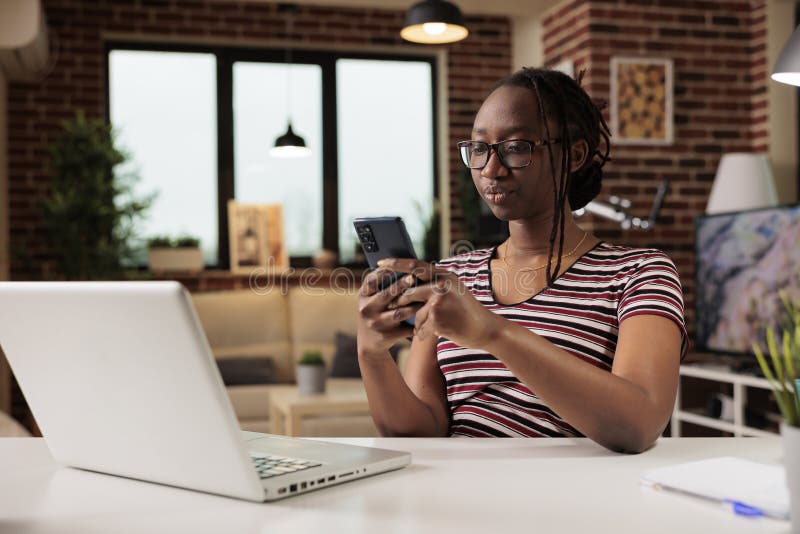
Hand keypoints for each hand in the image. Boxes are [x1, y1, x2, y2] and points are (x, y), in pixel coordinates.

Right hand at [357, 267, 420, 357]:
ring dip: (414, 304)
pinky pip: (406, 327)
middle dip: (401, 285)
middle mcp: (366, 309)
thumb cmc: (376, 312)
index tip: (399, 264)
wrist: (369, 344)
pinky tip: (428, 315)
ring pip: (399, 312)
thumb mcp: (372, 298)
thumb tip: (403, 264)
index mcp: (362, 295)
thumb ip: (382, 284)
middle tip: (414, 277)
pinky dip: (418, 321)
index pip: (372, 280)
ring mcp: (376, 323)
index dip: (385, 272)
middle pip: (386, 294)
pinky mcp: (386, 336)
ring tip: (426, 297)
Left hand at [381, 258, 501, 348]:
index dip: (396, 264)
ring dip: (419, 322)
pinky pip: (420, 327)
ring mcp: (439, 301)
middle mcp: (441, 284)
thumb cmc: (466, 311)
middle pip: (408, 292)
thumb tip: (408, 280)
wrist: (485, 328)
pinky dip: (425, 333)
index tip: (380, 263)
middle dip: (401, 303)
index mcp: (444, 275)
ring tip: (434, 324)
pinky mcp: (437, 318)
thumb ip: (435, 283)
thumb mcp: (454, 289)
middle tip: (396, 309)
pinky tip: (437, 332)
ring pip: (414, 313)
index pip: (414, 266)